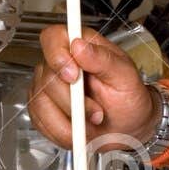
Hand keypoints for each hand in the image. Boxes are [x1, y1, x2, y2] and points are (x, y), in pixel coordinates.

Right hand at [28, 25, 157, 150]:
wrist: (127, 127)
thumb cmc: (128, 97)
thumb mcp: (126, 76)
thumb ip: (103, 59)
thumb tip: (80, 45)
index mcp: (81, 46)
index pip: (52, 37)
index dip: (57, 55)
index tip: (73, 76)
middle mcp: (60, 63)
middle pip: (47, 77)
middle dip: (73, 102)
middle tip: (97, 113)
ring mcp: (47, 86)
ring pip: (40, 102)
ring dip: (68, 122)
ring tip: (91, 124)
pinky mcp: (42, 109)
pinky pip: (40, 122)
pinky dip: (61, 132)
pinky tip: (78, 131)